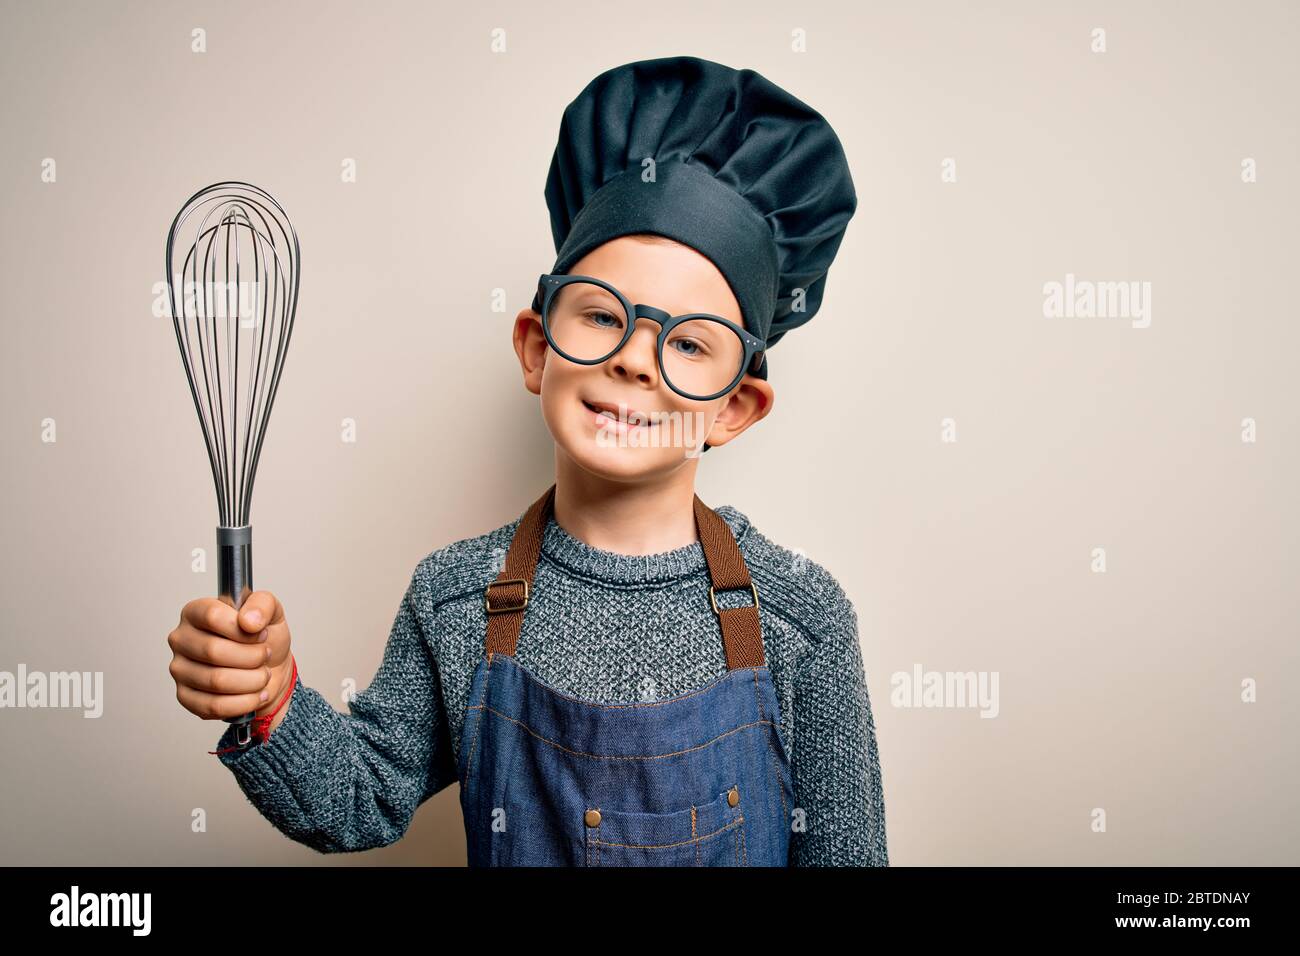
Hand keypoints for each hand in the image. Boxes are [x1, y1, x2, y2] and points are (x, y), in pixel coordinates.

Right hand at [168, 591, 293, 734]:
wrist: (272, 668)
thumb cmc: (265, 638)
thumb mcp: (272, 612)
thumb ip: (262, 604)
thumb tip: (248, 621)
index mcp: (195, 612)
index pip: (212, 616)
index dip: (243, 630)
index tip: (262, 635)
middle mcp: (181, 639)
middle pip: (213, 651)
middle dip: (252, 657)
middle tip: (265, 656)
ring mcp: (180, 670)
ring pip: (216, 681)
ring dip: (252, 680)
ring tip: (263, 675)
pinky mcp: (185, 697)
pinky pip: (214, 705)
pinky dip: (244, 702)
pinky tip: (257, 694)